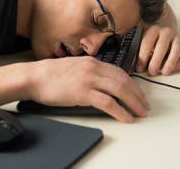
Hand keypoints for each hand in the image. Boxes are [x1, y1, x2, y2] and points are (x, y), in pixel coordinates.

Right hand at [28, 56, 149, 121]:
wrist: (34, 77)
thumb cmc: (50, 75)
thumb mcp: (74, 67)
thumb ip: (88, 72)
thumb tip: (101, 84)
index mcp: (92, 62)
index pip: (119, 72)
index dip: (132, 84)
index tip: (138, 93)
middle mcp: (94, 68)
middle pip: (124, 81)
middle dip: (137, 95)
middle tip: (145, 106)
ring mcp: (89, 80)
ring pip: (120, 91)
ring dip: (133, 103)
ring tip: (140, 113)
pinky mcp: (83, 93)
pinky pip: (108, 103)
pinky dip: (120, 111)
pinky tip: (126, 118)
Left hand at [135, 24, 179, 76]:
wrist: (165, 31)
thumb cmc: (152, 41)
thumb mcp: (143, 42)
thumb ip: (140, 52)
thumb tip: (138, 67)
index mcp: (154, 30)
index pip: (147, 43)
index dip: (143, 57)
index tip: (139, 69)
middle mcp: (167, 32)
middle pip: (162, 46)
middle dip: (156, 60)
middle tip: (151, 72)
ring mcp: (178, 38)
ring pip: (176, 50)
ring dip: (170, 62)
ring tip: (164, 73)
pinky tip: (173, 70)